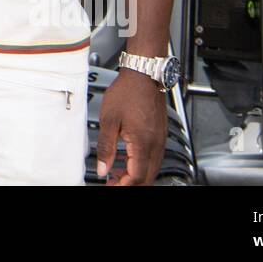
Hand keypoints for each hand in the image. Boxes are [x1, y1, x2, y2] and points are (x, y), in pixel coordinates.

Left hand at [95, 69, 166, 184]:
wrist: (144, 75)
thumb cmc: (128, 92)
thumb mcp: (109, 120)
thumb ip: (106, 147)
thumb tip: (102, 168)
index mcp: (143, 144)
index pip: (136, 177)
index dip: (122, 186)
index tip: (109, 186)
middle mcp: (155, 145)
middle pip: (146, 178)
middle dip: (129, 184)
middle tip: (112, 183)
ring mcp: (160, 140)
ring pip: (151, 169)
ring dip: (135, 176)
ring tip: (116, 174)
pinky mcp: (159, 134)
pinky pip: (152, 158)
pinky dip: (140, 165)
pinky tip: (127, 160)